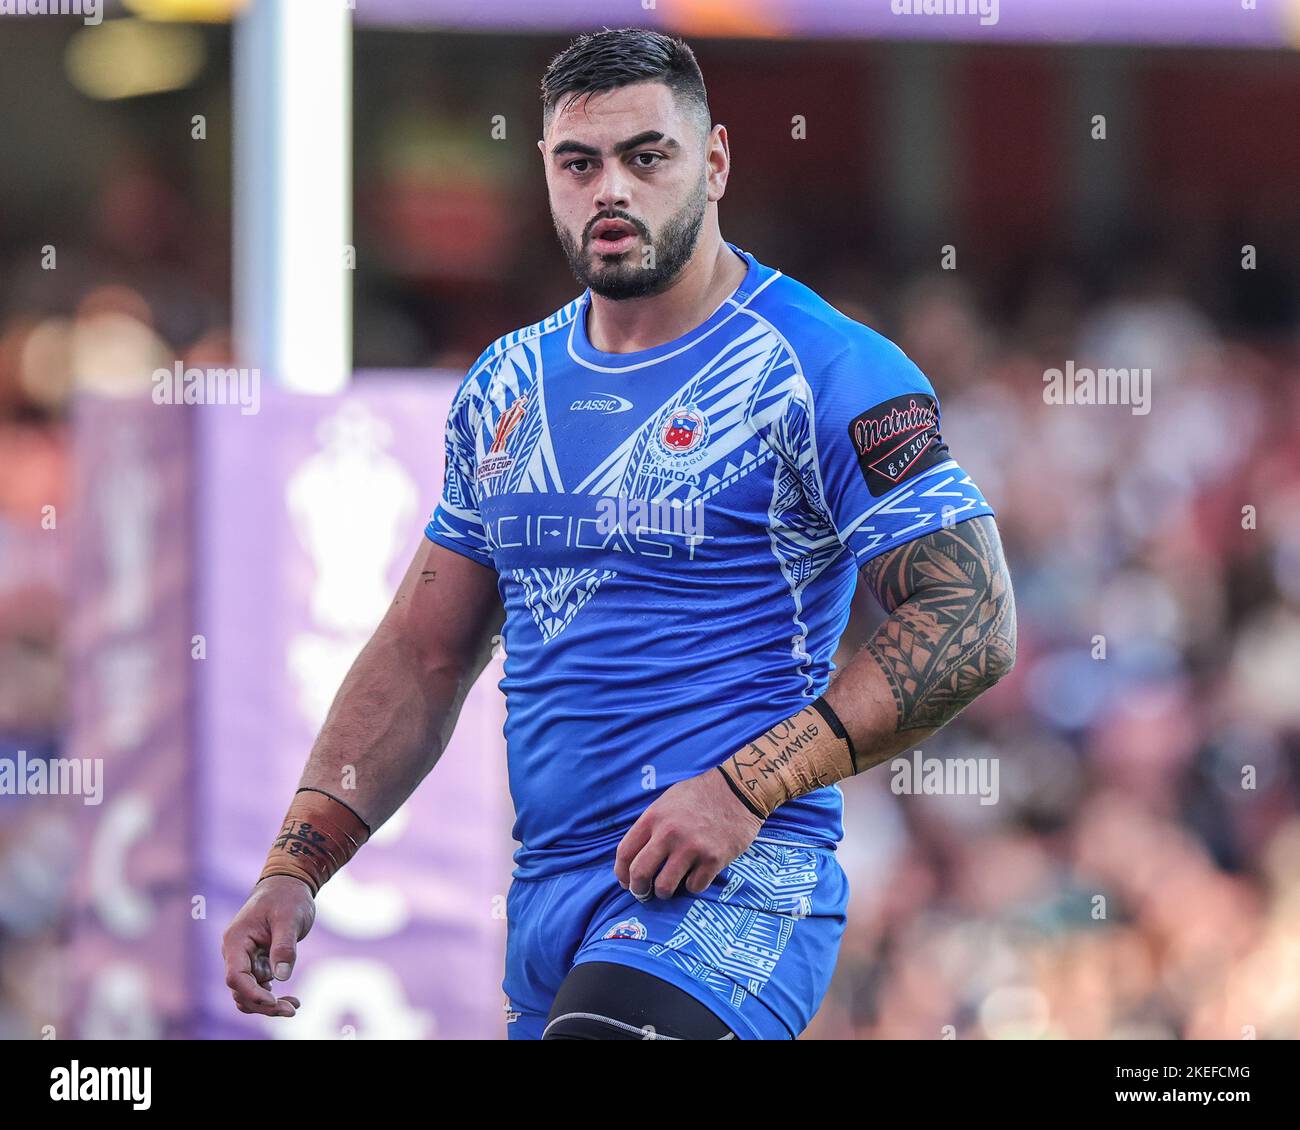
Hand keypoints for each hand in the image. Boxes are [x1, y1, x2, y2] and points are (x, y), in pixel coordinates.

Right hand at [221, 875, 314, 1016]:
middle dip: (263, 1005)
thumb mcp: (290, 918)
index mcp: (236, 940)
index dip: (252, 993)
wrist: (289, 884)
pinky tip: (292, 1000)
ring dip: (267, 1004)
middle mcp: (235, 952)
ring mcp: (244, 958)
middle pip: (240, 990)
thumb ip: (284, 946)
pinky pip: (259, 985)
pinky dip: (272, 996)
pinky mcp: (256, 961)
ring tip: (293, 1007)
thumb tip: (281, 977)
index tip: (273, 1002)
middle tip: (291, 1010)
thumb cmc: (288, 897)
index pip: (235, 976)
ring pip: (248, 992)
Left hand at [614, 769, 762, 900]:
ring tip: (668, 888)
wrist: (738, 790)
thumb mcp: (667, 801)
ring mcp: (691, 848)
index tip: (625, 881)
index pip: (625, 853)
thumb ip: (650, 826)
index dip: (621, 873)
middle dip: (638, 889)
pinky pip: (693, 887)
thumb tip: (635, 855)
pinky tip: (695, 875)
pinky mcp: (713, 860)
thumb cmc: (699, 795)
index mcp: (653, 817)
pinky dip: (692, 885)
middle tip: (642, 893)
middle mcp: (669, 834)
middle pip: (640, 874)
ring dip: (664, 892)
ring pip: (664, 887)